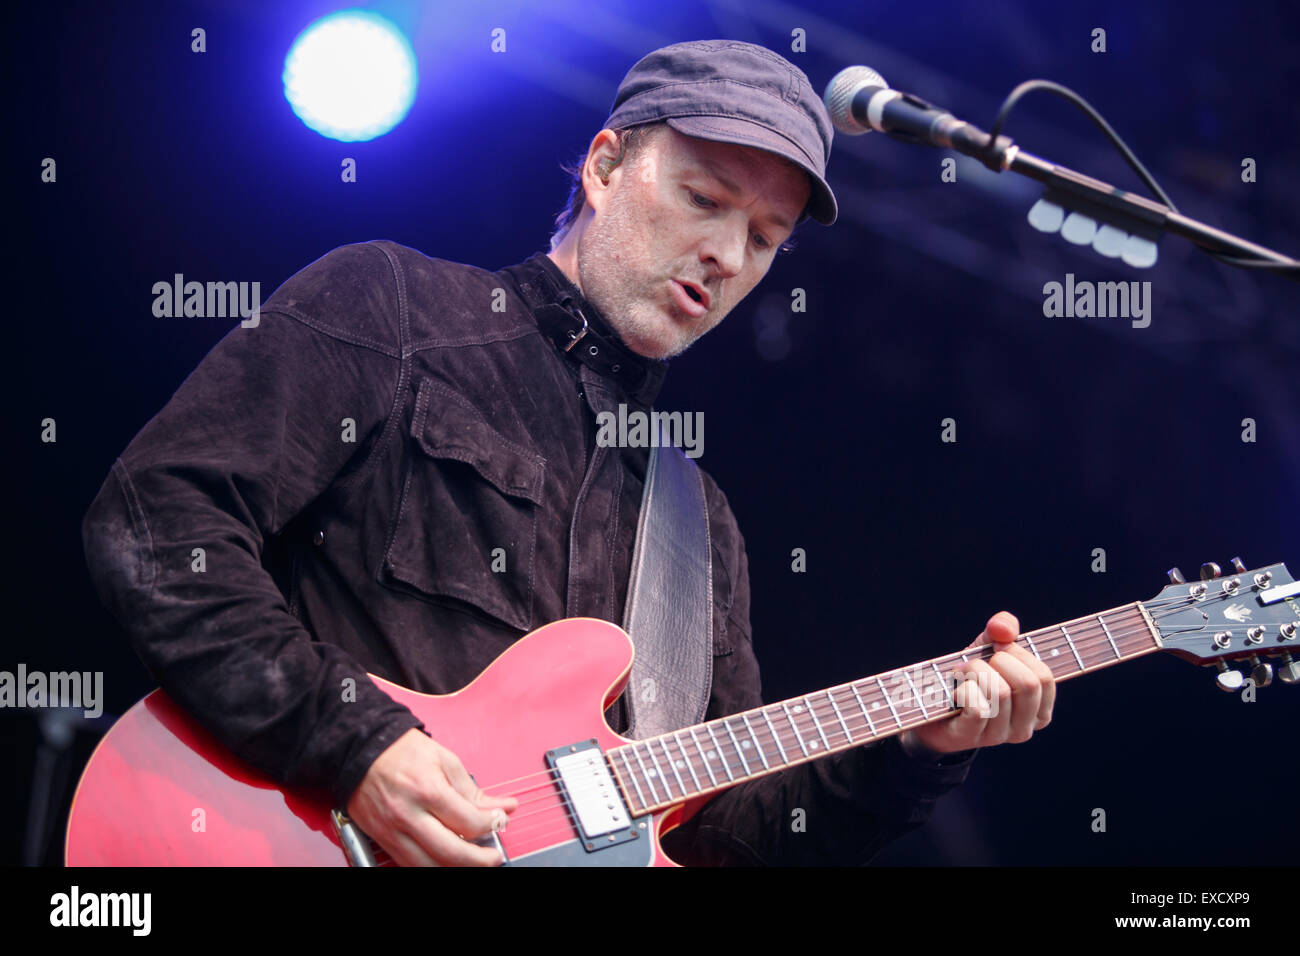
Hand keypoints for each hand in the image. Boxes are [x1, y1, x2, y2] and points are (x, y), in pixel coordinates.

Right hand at [345, 728, 517, 865]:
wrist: (360, 749)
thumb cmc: (402, 751)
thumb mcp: (446, 760)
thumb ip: (473, 791)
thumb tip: (503, 808)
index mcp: (427, 790)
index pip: (469, 822)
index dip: (492, 824)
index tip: (501, 820)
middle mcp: (408, 815)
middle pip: (451, 852)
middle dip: (480, 860)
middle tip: (493, 857)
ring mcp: (391, 830)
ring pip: (429, 866)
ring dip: (456, 868)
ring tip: (472, 860)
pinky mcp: (381, 839)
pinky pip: (408, 863)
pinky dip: (431, 866)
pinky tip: (446, 860)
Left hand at [904, 611, 1054, 755]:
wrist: (933, 706)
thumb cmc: (969, 678)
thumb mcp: (988, 649)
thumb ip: (1001, 630)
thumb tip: (1004, 628)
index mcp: (1038, 709)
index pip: (1044, 677)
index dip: (1019, 653)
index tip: (998, 649)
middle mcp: (1024, 728)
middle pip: (1028, 684)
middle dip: (1000, 661)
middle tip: (979, 661)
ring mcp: (999, 736)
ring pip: (1000, 693)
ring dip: (975, 671)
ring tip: (962, 672)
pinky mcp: (971, 736)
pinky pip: (977, 708)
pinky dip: (963, 689)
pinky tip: (955, 690)